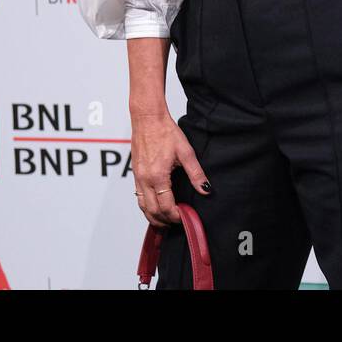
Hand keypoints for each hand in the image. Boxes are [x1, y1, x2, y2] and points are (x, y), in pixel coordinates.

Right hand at [131, 111, 210, 228]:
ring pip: (142, 206)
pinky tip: (155, 206)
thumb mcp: (186, 152)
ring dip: (153, 217)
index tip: (185, 218)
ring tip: (166, 221)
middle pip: (152, 211)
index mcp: (157, 176)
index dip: (176, 216)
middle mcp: (144, 180)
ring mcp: (138, 177)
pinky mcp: (135, 173)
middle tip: (177, 223)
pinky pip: (138, 197)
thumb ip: (196, 173)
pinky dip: (146, 206)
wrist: (148, 119)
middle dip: (165, 220)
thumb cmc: (166, 132)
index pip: (166, 206)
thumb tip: (205, 189)